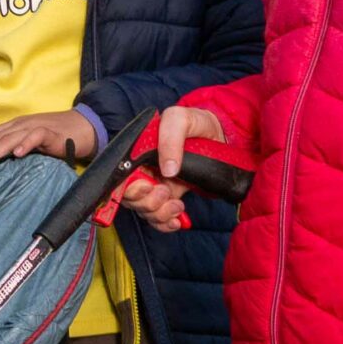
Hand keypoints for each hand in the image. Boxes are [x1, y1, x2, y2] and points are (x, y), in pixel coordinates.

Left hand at [0, 111, 95, 163]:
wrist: (82, 127)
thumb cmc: (55, 138)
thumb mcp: (30, 141)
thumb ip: (15, 148)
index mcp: (13, 126)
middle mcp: (20, 124)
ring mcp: (34, 126)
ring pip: (9, 137)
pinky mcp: (50, 132)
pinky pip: (34, 135)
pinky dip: (24, 144)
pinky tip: (18, 154)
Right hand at [120, 107, 222, 231]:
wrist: (220, 136)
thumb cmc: (197, 123)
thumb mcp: (181, 120)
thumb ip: (170, 139)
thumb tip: (167, 170)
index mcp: (137, 153)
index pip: (121, 177)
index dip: (131, 188)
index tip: (148, 186)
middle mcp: (143, 170)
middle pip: (131, 198)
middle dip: (148, 202)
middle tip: (167, 192)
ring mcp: (156, 185)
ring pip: (145, 211)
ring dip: (160, 214)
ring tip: (177, 204)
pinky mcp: (170, 197)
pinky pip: (159, 218)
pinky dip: (166, 223)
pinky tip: (177, 220)